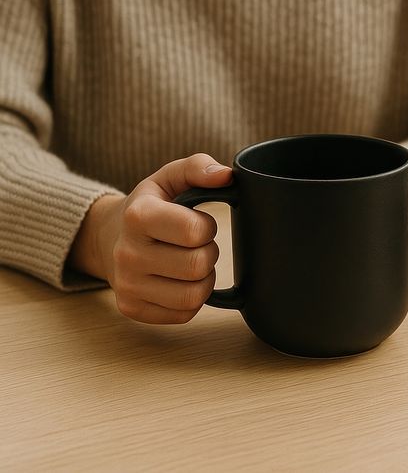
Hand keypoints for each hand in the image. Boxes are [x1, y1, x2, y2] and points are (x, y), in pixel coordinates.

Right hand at [69, 154, 232, 323]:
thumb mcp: (168, 178)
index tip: (199, 223)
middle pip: (198, 265)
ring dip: (204, 279)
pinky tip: (180, 281)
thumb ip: (198, 167)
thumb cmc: (148, 206)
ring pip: (194, 296)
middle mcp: (127, 253)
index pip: (195, 231)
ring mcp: (127, 285)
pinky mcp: (132, 309)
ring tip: (191, 263)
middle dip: (208, 253)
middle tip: (196, 245)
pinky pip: (184, 314)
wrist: (106, 238)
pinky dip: (192, 299)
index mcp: (138, 216)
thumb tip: (226, 175)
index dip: (207, 227)